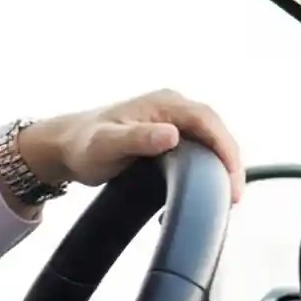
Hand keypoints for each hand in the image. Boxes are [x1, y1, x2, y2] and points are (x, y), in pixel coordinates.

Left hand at [19, 89, 244, 202]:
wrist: (66, 147)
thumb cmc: (83, 145)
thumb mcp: (106, 144)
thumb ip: (137, 139)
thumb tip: (172, 135)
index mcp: (164, 102)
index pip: (207, 122)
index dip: (225, 150)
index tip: (232, 181)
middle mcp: (173, 107)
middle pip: (215, 131)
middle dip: (229, 162)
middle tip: (234, 196)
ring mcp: (173, 120)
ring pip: (210, 141)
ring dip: (221, 166)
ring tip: (227, 197)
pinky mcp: (170, 136)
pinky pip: (199, 149)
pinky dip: (208, 167)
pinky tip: (210, 188)